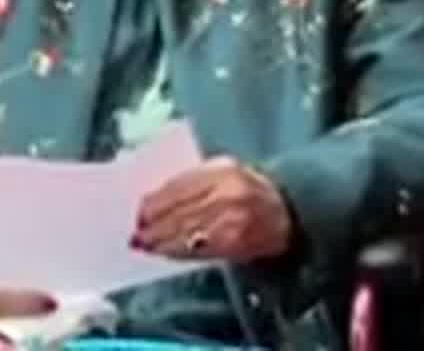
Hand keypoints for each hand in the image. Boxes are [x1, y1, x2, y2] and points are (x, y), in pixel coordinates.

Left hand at [134, 157, 292, 263]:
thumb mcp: (225, 172)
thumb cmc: (251, 189)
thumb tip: (152, 200)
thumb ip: (193, 182)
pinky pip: (198, 249)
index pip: (178, 187)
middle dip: (153, 226)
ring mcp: (231, 219)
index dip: (155, 203)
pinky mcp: (234, 242)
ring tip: (145, 246)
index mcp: (222, 170)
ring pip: (185, 232)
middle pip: (178, 211)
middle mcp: (226, 192)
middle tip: (135, 235)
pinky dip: (178, 252)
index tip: (139, 212)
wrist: (287, 208)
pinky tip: (167, 252)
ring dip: (161, 242)